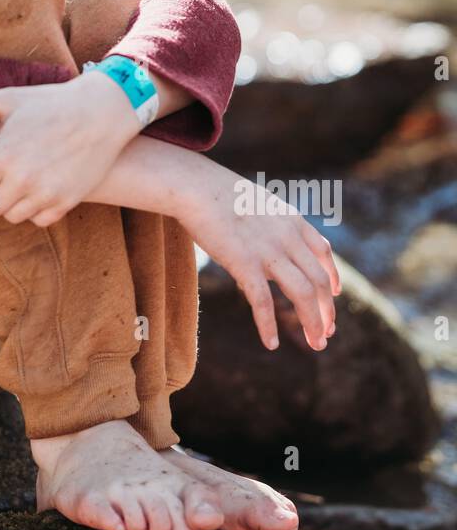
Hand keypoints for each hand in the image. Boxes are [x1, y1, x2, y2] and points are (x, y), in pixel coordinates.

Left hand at [0, 70, 142, 225]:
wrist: (102, 113)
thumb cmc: (52, 102)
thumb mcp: (9, 98)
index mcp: (3, 155)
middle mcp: (22, 179)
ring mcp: (45, 193)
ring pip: (12, 217)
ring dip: (8, 204)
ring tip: (12, 186)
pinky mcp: (66, 202)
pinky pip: (39, 220)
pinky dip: (33, 210)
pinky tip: (35, 191)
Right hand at [178, 176, 341, 352]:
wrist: (194, 186)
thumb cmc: (216, 192)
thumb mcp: (256, 203)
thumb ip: (269, 225)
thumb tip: (266, 245)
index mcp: (291, 220)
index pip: (323, 253)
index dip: (332, 277)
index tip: (334, 295)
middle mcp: (287, 237)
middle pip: (318, 281)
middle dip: (327, 311)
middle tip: (326, 334)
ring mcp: (268, 251)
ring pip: (303, 294)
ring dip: (313, 323)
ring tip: (316, 344)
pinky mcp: (245, 263)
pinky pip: (263, 301)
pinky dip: (269, 326)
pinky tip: (271, 344)